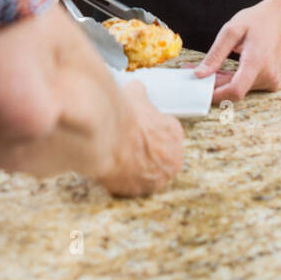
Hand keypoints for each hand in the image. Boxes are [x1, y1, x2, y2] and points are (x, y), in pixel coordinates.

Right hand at [100, 80, 183, 197]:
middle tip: (129, 143)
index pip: (170, 133)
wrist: (105, 135)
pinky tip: (111, 165)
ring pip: (147, 173)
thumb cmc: (123, 114)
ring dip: (136, 166)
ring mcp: (155, 178)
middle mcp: (171, 159)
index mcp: (174, 133)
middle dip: (147, 151)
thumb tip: (136, 88)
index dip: (153, 130)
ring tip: (118, 155)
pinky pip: (130, 184)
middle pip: (162, 156)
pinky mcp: (137, 191)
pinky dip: (121, 177)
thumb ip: (140, 94)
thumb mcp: (134, 93)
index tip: (141, 129)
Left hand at [193, 0, 280, 101]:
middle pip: (235, 90)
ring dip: (223, 82)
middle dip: (213, 85)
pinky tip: (225, 71)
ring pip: (240, 89)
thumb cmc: (257, 21)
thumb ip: (215, 55)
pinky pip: (248, 86)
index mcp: (257, 61)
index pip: (235, 90)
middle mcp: (268, 75)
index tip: (199, 90)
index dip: (216, 94)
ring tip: (209, 70)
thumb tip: (200, 74)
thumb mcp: (231, 31)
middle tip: (193, 74)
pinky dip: (234, 80)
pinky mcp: (272, 82)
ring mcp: (272, 80)